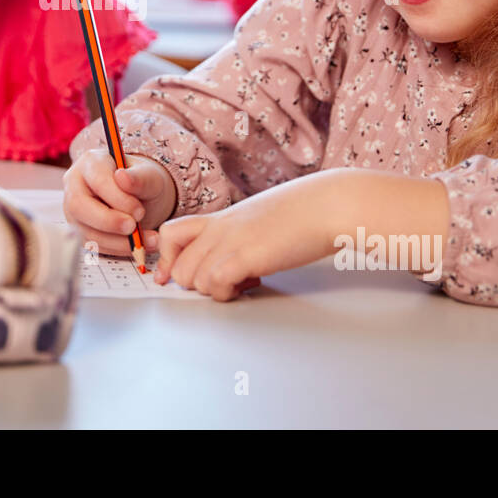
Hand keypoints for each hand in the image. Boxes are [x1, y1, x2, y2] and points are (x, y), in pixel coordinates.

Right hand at [62, 150, 176, 256]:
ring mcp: (73, 209)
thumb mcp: (149, 176)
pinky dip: (117, 249)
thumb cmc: (142, 182)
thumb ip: (139, 178)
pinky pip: (93, 245)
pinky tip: (137, 247)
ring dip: (117, 241)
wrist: (141, 197)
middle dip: (109, 222)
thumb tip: (122, 177)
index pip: (97, 181)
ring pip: (85, 230)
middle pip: (79, 206)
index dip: (118, 199)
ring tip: (145, 241)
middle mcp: (75, 185)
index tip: (140, 211)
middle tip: (133, 228)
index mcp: (90, 162)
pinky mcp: (80, 230)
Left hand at [155, 188, 319, 300]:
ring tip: (244, 281)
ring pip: (193, 280)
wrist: (329, 204)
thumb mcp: (259, 218)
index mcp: (221, 218)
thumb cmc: (304, 212)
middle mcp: (220, 228)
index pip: (170, 234)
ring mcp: (231, 241)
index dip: (168, 259)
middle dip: (197, 284)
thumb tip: (235, 259)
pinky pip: (215, 283)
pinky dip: (228, 293)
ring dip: (215, 290)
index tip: (172, 277)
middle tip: (226, 281)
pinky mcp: (246, 256)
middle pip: (179, 267)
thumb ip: (240, 234)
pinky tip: (251, 283)